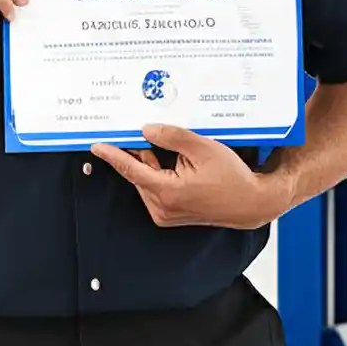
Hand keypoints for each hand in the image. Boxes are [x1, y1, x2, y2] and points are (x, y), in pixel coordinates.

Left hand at [91, 124, 297, 229]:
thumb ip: (172, 137)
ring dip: (153, 164)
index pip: (131, 169)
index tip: (97, 146)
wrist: (249, 203)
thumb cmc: (231, 178)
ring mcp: (165, 213)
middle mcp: (161, 207)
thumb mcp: (203, 149)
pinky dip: (160, 174)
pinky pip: (155, 188)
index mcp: (167, 192)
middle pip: (139, 173)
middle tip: (152, 137)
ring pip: (146, 180)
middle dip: (142, 154)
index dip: (113, 155)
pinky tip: (177, 165)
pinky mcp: (169, 215)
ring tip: (177, 154)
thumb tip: (146, 130)